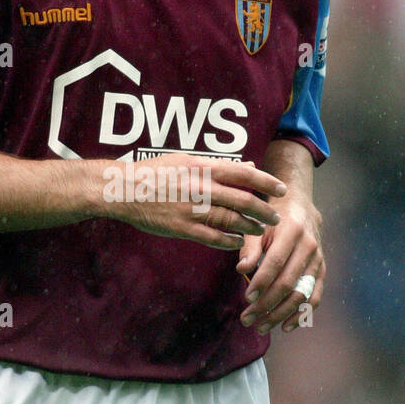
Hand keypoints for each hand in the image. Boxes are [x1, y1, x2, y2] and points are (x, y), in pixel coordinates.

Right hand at [102, 154, 285, 250]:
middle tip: (275, 217)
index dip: (266, 182)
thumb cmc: (155, 172)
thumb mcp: (187, 160)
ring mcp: (191, 208)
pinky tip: (238, 242)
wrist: (123, 189)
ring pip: (230, 220)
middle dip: (263, 210)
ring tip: (260, 231)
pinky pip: (212, 236)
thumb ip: (219, 165)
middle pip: (242, 200)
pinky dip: (229, 241)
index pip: (243, 174)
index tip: (281, 190)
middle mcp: (200, 187)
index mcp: (202, 167)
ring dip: (249, 227)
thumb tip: (248, 167)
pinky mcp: (182, 227)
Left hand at [235, 192, 324, 333]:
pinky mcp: (321, 270)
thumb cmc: (272, 217)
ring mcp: (318, 260)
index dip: (261, 282)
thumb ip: (250, 247)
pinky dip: (301, 314)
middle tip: (247, 319)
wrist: (299, 204)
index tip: (246, 298)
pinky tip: (286, 326)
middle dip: (266, 305)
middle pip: (288, 283)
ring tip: (261, 327)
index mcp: (292, 231)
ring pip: (302, 294)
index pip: (275, 263)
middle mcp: (309, 246)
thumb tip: (241, 269)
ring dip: (281, 314)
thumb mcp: (257, 225)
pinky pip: (315, 297)